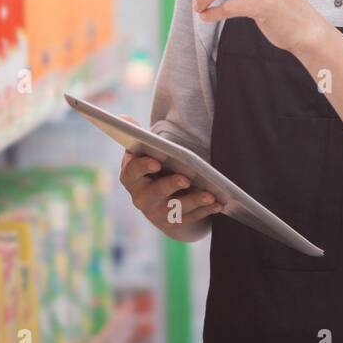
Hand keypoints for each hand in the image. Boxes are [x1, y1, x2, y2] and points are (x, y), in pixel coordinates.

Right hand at [116, 114, 222, 240]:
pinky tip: (219, 203)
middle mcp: (141, 198)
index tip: (156, 161)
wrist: (159, 198)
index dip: (143, 166)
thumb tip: (123, 119)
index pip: (133, 171)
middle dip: (170, 185)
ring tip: (210, 194)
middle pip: (155, 192)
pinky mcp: (173, 224)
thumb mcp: (143, 152)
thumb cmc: (152, 167)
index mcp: (131, 177)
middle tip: (186, 179)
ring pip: (176, 209)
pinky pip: (191, 218)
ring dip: (194, 201)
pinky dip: (206, 211)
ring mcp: (157, 213)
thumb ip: (135, 134)